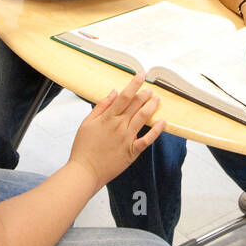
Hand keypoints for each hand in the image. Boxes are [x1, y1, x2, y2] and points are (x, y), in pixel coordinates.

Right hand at [67, 71, 163, 189]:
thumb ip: (101, 107)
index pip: (124, 96)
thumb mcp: (86, 123)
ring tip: (157, 99)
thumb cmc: (83, 148)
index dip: (134, 84)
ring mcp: (127, 139)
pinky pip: (147, 139)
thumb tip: (113, 92)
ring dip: (151, 107)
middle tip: (150, 89)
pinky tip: (162, 122)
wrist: (85, 171)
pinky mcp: (132, 152)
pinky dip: (156, 130)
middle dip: (145, 94)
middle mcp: (119, 126)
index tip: (141, 75)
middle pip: (136, 105)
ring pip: (143, 118)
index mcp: (108, 118)